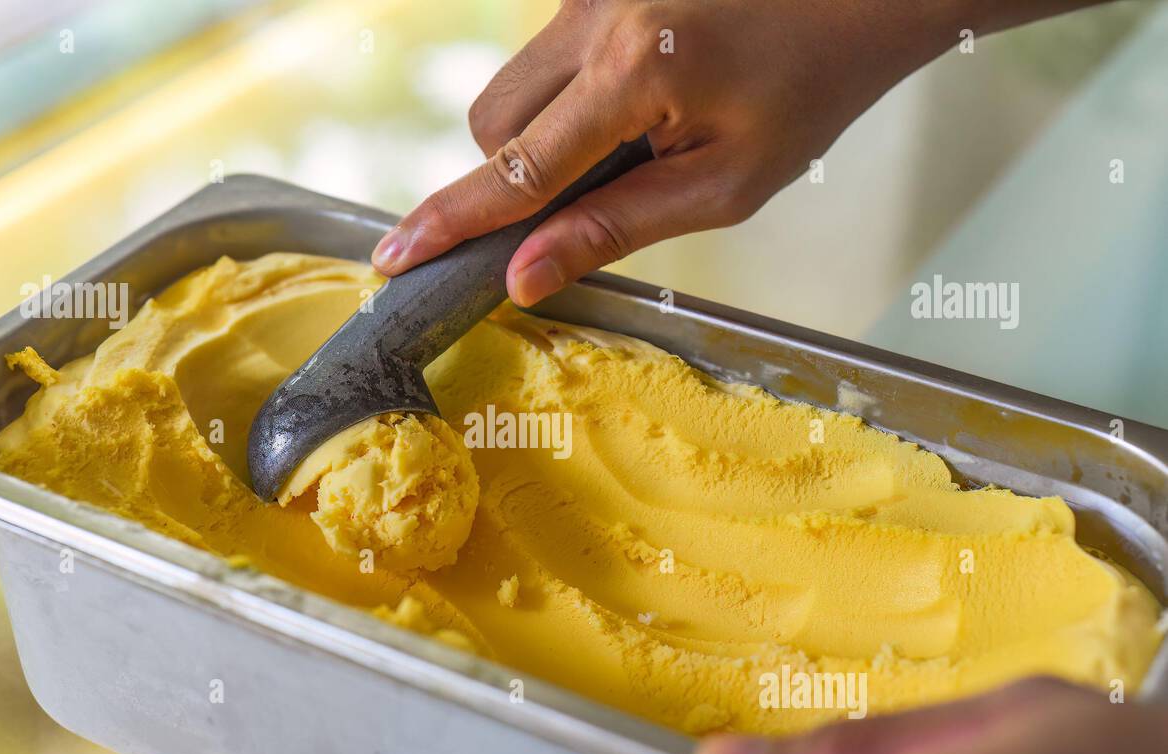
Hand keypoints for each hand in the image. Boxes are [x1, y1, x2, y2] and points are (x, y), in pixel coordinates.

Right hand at [372, 0, 1098, 305]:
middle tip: (594, 193)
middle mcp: (597, 18)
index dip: (451, 222)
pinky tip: (642, 96)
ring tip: (635, 138)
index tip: (394, 258)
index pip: (516, 170)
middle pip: (489, 123)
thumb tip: (524, 276)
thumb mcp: (725, 186)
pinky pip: (543, 57)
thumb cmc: (810, 90)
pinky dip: (568, 97)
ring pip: (509, 89)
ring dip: (540, 136)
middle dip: (513, 175)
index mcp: (636, 73)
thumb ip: (616, 227)